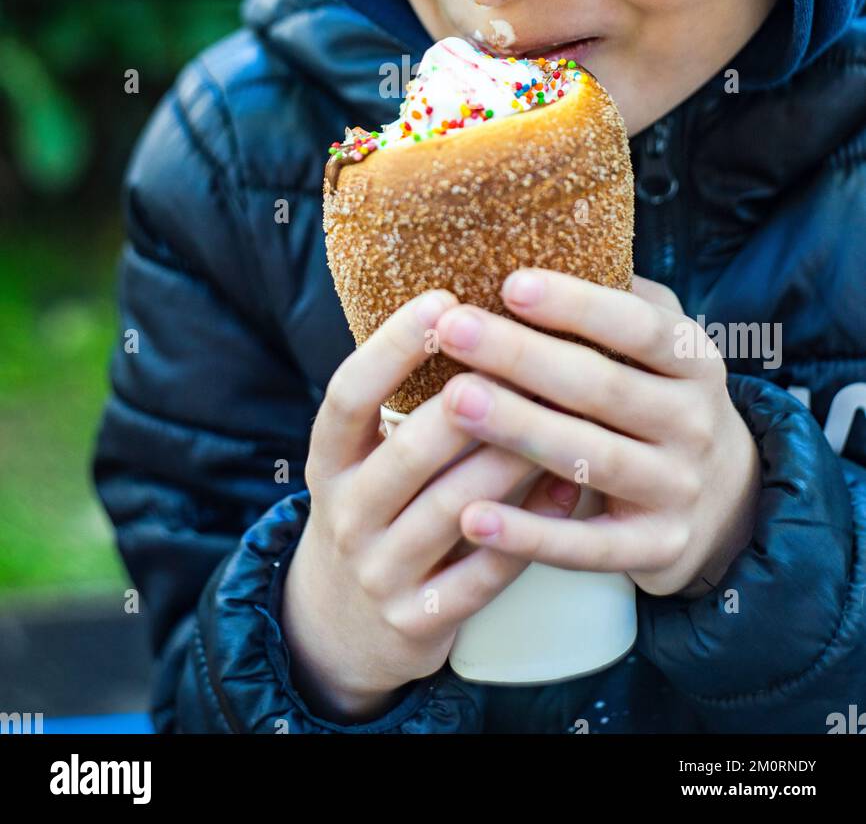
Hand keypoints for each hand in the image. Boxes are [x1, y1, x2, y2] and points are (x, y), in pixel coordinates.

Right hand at [282, 289, 580, 722]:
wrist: (344, 628)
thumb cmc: (379, 509)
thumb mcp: (367, 457)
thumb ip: (409, 401)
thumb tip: (489, 315)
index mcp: (328, 460)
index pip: (348, 394)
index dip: (391, 347)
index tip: (441, 299)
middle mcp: (346, 513)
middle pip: (409, 450)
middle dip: (472, 400)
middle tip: (528, 354)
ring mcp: (380, 571)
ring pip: (454, 509)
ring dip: (511, 458)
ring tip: (564, 415)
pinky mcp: (419, 619)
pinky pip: (484, 573)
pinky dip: (529, 530)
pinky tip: (568, 491)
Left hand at [432, 269, 762, 598]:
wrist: (727, 504)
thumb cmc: (662, 400)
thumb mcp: (661, 347)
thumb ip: (617, 300)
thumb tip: (537, 235)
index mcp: (694, 361)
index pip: (639, 327)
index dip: (578, 305)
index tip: (511, 283)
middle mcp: (695, 423)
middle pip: (602, 388)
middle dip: (523, 358)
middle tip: (455, 329)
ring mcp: (678, 489)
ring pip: (591, 459)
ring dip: (519, 430)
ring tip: (454, 402)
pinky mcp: (658, 549)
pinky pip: (587, 546)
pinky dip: (530, 535)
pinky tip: (472, 517)